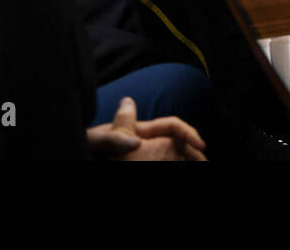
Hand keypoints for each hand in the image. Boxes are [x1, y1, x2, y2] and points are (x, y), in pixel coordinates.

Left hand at [87, 96, 206, 160]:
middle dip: (195, 150)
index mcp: (140, 131)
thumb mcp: (98, 141)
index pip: (172, 125)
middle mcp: (148, 144)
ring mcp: (148, 156)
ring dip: (190, 159)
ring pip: (177, 156)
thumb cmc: (88, 149)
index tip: (200, 145)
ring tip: (201, 164)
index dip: (188, 132)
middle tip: (205, 162)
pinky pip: (168, 163)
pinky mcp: (148, 162)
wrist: (84, 157)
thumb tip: (132, 122)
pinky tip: (185, 166)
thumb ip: (114, 132)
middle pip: (180, 142)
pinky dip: (180, 164)